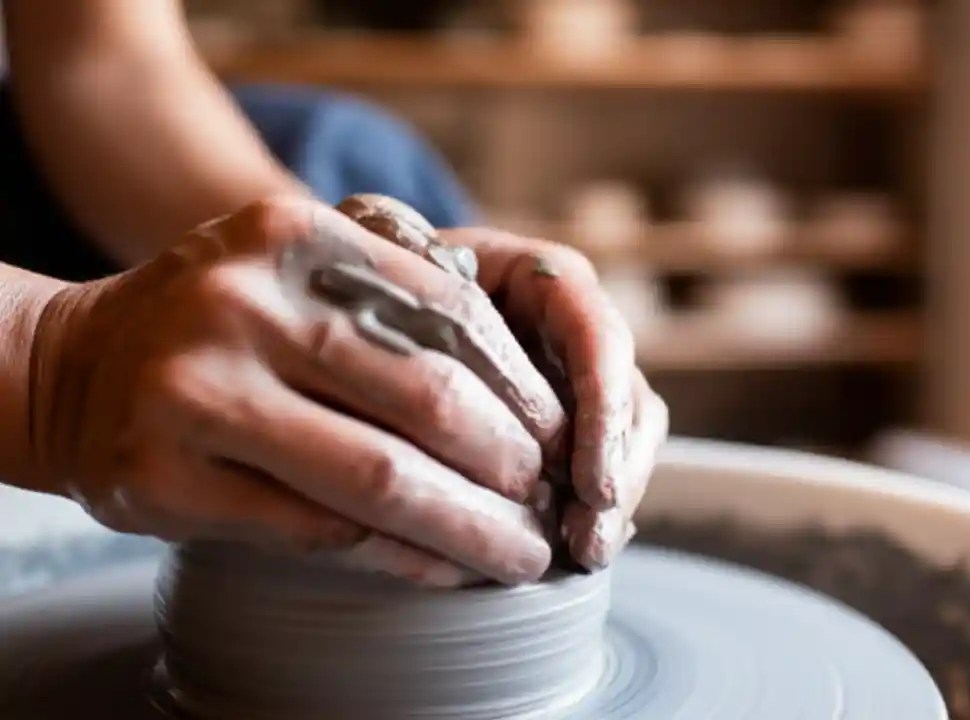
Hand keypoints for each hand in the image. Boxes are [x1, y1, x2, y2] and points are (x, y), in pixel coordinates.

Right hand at [26, 195, 568, 585]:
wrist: (71, 366)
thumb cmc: (220, 321)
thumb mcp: (299, 271)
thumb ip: (396, 301)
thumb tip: (533, 399)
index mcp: (296, 235)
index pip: (451, 315)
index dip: (522, 385)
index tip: (560, 433)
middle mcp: (243, 304)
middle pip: (428, 399)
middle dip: (511, 462)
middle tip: (548, 501)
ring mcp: (196, 392)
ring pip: (381, 477)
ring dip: (471, 526)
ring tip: (520, 552)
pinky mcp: (165, 477)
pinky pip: (320, 530)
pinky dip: (401, 556)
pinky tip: (445, 568)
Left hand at [338, 195, 669, 570]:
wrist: (372, 309)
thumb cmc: (378, 293)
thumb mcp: (390, 283)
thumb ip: (423, 312)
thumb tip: (449, 380)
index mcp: (543, 278)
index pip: (596, 335)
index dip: (602, 408)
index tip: (590, 481)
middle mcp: (574, 325)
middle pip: (625, 393)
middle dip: (615, 470)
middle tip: (587, 540)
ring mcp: (577, 377)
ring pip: (629, 436)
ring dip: (613, 500)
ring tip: (584, 555)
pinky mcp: (569, 425)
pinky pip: (604, 465)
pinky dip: (595, 510)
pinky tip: (577, 551)